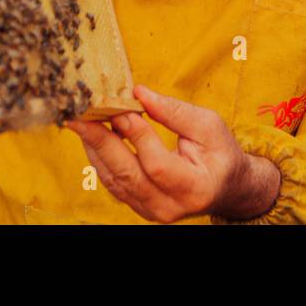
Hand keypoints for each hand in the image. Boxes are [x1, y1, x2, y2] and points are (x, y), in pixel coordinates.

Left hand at [65, 84, 280, 222]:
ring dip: (94, 148)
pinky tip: (92, 135)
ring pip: (113, 180)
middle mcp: (169, 207)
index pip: (156, 164)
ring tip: (80, 119)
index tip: (120, 108)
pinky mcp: (137, 207)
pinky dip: (100, 157)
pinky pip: (112, 182)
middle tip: (80, 115)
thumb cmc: (220, 153)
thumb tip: (139, 93)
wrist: (225, 186)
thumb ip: (174, 112)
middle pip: (127, 175)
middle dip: (100, 141)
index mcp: (194, 188)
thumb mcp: (209, 126)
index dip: (137, 135)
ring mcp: (151, 211)